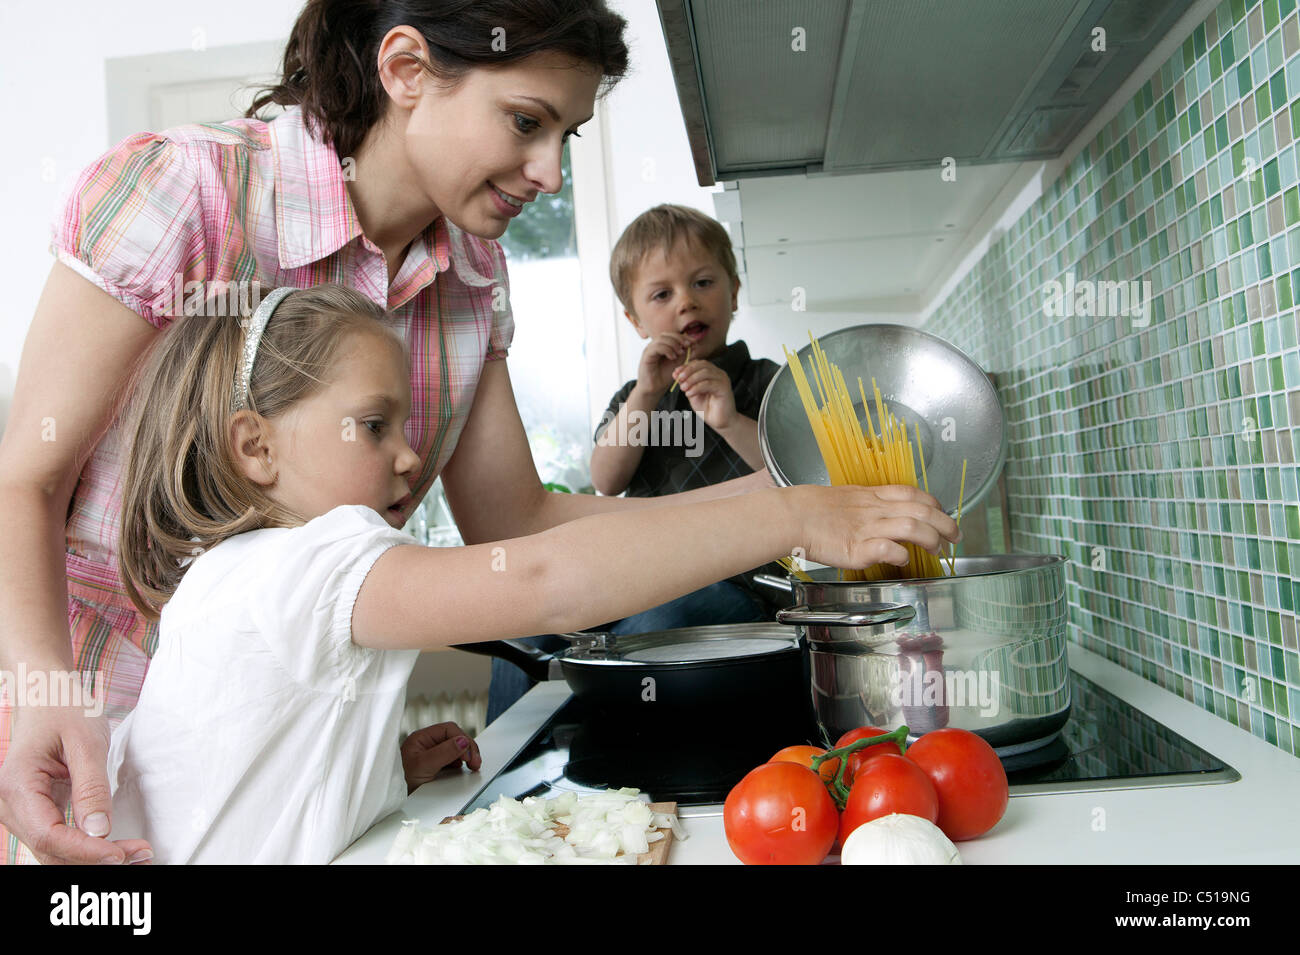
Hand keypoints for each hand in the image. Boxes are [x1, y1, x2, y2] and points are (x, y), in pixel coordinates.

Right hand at [0, 706, 153, 863]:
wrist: (48, 693)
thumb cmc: (64, 709)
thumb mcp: (86, 741)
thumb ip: (91, 786)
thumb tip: (98, 830)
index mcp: (18, 786)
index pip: (48, 835)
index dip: (84, 851)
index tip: (120, 854)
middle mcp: (12, 805)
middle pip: (51, 850)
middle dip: (94, 860)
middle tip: (141, 855)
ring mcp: (23, 811)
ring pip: (55, 850)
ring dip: (93, 859)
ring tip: (137, 855)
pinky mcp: (40, 810)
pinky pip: (60, 838)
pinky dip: (88, 848)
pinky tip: (117, 849)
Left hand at [400, 721, 482, 793]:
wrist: (393, 801)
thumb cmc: (401, 782)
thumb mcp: (423, 766)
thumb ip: (443, 752)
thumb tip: (463, 741)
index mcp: (422, 738)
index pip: (449, 730)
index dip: (463, 740)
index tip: (469, 756)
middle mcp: (428, 744)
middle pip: (455, 738)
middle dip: (468, 748)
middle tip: (475, 763)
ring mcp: (433, 755)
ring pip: (457, 749)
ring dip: (467, 756)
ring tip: (472, 767)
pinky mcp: (437, 767)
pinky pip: (454, 761)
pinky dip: (462, 765)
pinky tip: (463, 771)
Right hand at [633, 332, 690, 398]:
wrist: (655, 388)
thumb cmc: (665, 376)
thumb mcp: (679, 363)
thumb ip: (685, 353)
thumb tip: (694, 344)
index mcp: (661, 345)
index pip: (672, 335)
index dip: (683, 337)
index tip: (694, 342)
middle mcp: (654, 345)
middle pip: (666, 334)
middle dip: (679, 338)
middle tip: (688, 345)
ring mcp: (649, 349)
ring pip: (661, 339)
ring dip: (673, 344)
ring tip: (681, 353)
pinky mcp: (646, 356)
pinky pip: (656, 347)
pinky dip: (667, 350)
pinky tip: (673, 357)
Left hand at [673, 360, 737, 431]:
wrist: (720, 422)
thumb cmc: (707, 408)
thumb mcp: (693, 394)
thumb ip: (687, 384)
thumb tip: (676, 374)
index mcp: (712, 373)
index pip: (698, 364)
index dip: (685, 367)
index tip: (675, 374)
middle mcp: (719, 374)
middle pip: (702, 365)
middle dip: (688, 371)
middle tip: (678, 379)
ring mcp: (723, 380)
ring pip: (705, 372)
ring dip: (691, 379)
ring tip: (683, 388)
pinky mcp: (725, 388)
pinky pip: (709, 384)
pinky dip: (697, 387)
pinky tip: (689, 394)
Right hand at [790, 484, 961, 570]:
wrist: (792, 516)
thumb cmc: (812, 509)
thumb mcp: (847, 498)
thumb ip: (869, 506)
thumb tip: (885, 515)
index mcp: (873, 496)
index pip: (913, 494)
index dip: (934, 504)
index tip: (942, 513)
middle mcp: (875, 510)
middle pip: (922, 510)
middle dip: (945, 523)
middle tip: (956, 536)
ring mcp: (868, 528)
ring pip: (911, 526)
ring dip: (930, 538)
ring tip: (937, 549)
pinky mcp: (858, 548)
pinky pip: (888, 548)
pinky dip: (901, 553)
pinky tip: (904, 559)